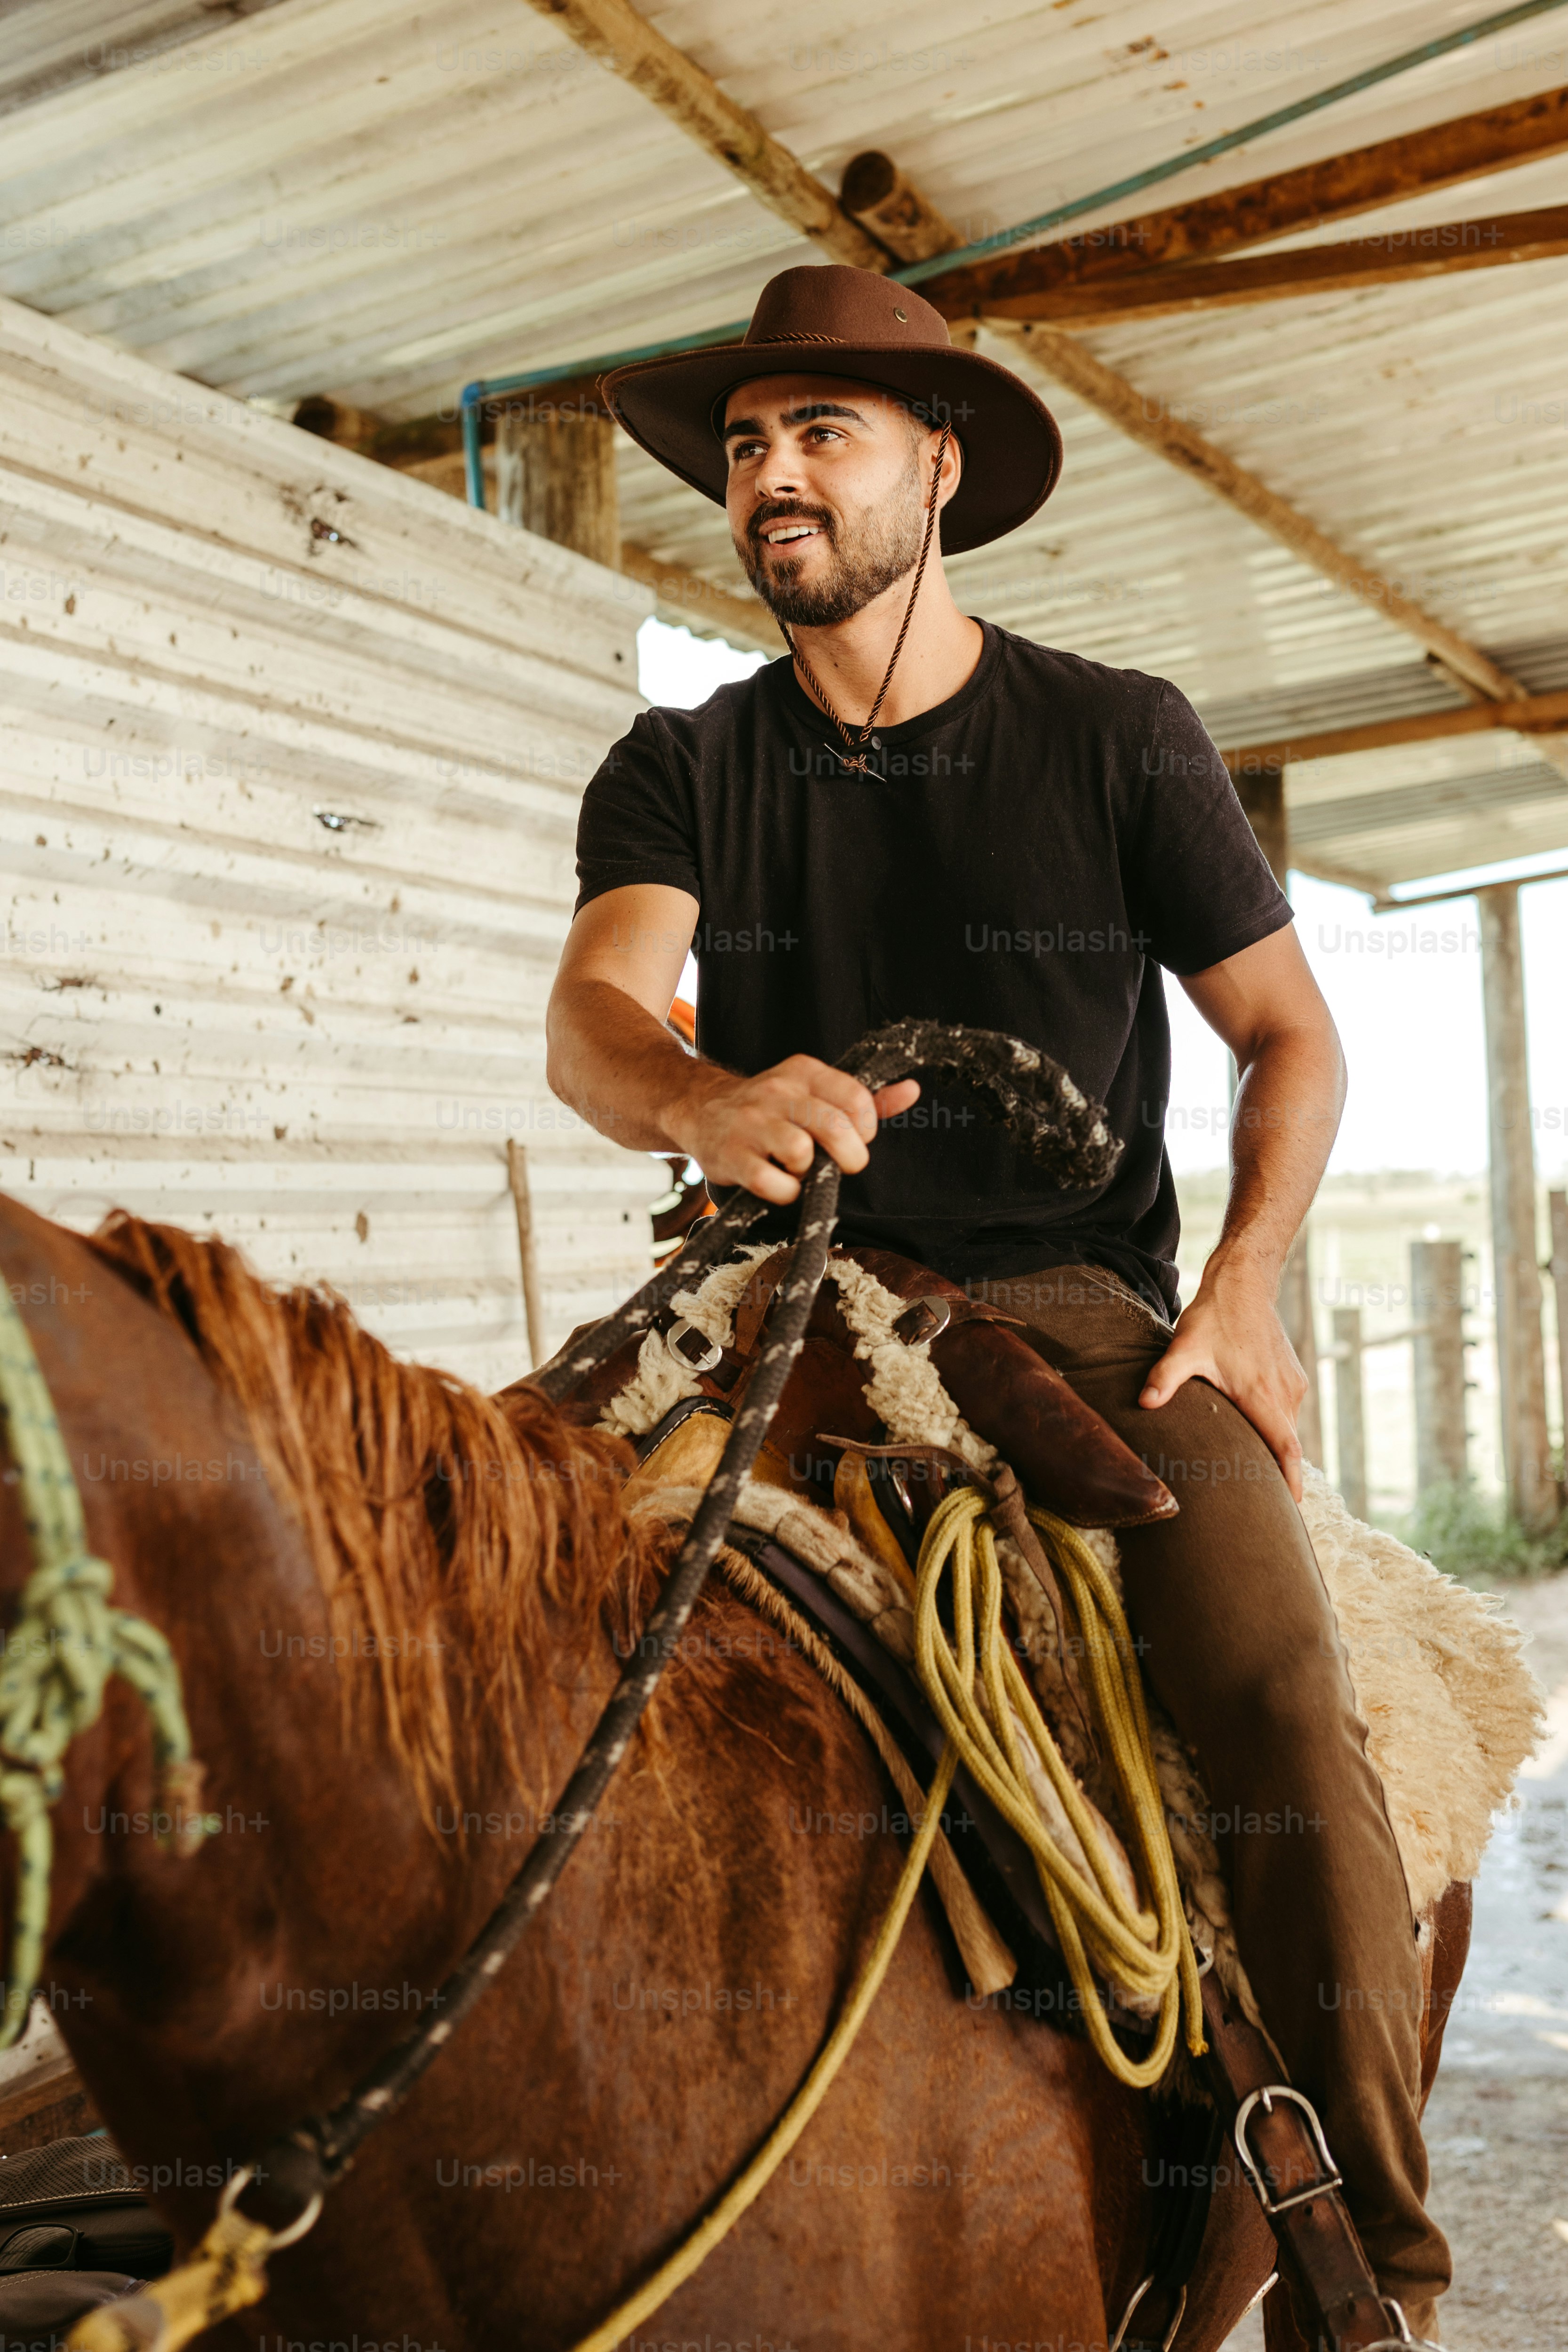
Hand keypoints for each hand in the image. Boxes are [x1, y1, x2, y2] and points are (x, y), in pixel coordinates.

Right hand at [667, 1055, 919, 1205]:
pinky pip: (772, 1183)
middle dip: (849, 1157)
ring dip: (808, 1173)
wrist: (699, 1109)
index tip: (855, 1138)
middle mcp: (777, 1091)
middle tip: (842, 1165)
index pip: (856, 1099)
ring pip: (801, 1153)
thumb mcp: (815, 1091)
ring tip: (798, 1169)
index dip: (865, 1129)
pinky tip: (777, 1183)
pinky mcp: (732, 1155)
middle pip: (834, 1127)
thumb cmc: (771, 1107)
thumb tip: (913, 1091)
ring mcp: (751, 1123)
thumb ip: (866, 1097)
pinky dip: (784, 1193)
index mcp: (804, 1071)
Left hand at [1137, 1265, 1308, 1501]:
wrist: (1243, 1283)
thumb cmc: (1214, 1317)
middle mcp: (1284, 1393)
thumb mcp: (1184, 1347)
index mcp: (1262, 1394)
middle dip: (1280, 1475)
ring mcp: (1292, 1383)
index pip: (1285, 1448)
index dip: (1290, 1480)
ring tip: (1259, 1477)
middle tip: (1268, 1506)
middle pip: (1287, 1444)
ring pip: (1287, 1427)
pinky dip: (1275, 1427)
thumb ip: (1165, 1377)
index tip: (1293, 1508)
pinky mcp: (1291, 1375)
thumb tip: (1144, 1403)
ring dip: (1275, 1449)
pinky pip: (1286, 1411)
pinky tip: (1256, 1436)